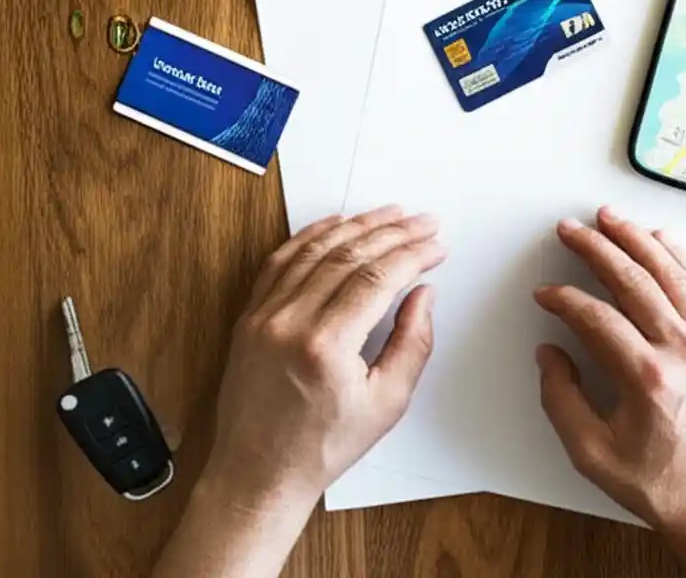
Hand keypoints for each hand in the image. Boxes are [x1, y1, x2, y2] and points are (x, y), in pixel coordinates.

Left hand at [207, 205, 446, 504]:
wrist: (259, 471)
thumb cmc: (323, 447)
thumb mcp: (387, 403)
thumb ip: (413, 343)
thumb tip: (423, 294)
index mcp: (325, 346)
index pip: (377, 278)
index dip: (413, 254)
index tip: (436, 245)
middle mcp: (289, 323)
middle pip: (348, 256)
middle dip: (392, 233)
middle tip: (423, 222)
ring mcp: (263, 316)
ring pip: (314, 250)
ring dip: (356, 225)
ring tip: (390, 213)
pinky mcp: (249, 317)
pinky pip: (281, 261)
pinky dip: (311, 236)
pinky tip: (337, 224)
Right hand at [534, 207, 685, 575]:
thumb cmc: (667, 484)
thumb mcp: (593, 454)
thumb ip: (562, 400)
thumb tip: (550, 356)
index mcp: (646, 375)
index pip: (594, 315)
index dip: (563, 299)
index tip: (546, 294)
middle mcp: (681, 349)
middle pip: (632, 278)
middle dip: (595, 247)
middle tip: (571, 230)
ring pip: (669, 272)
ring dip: (637, 239)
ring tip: (612, 219)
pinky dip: (681, 257)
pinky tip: (663, 242)